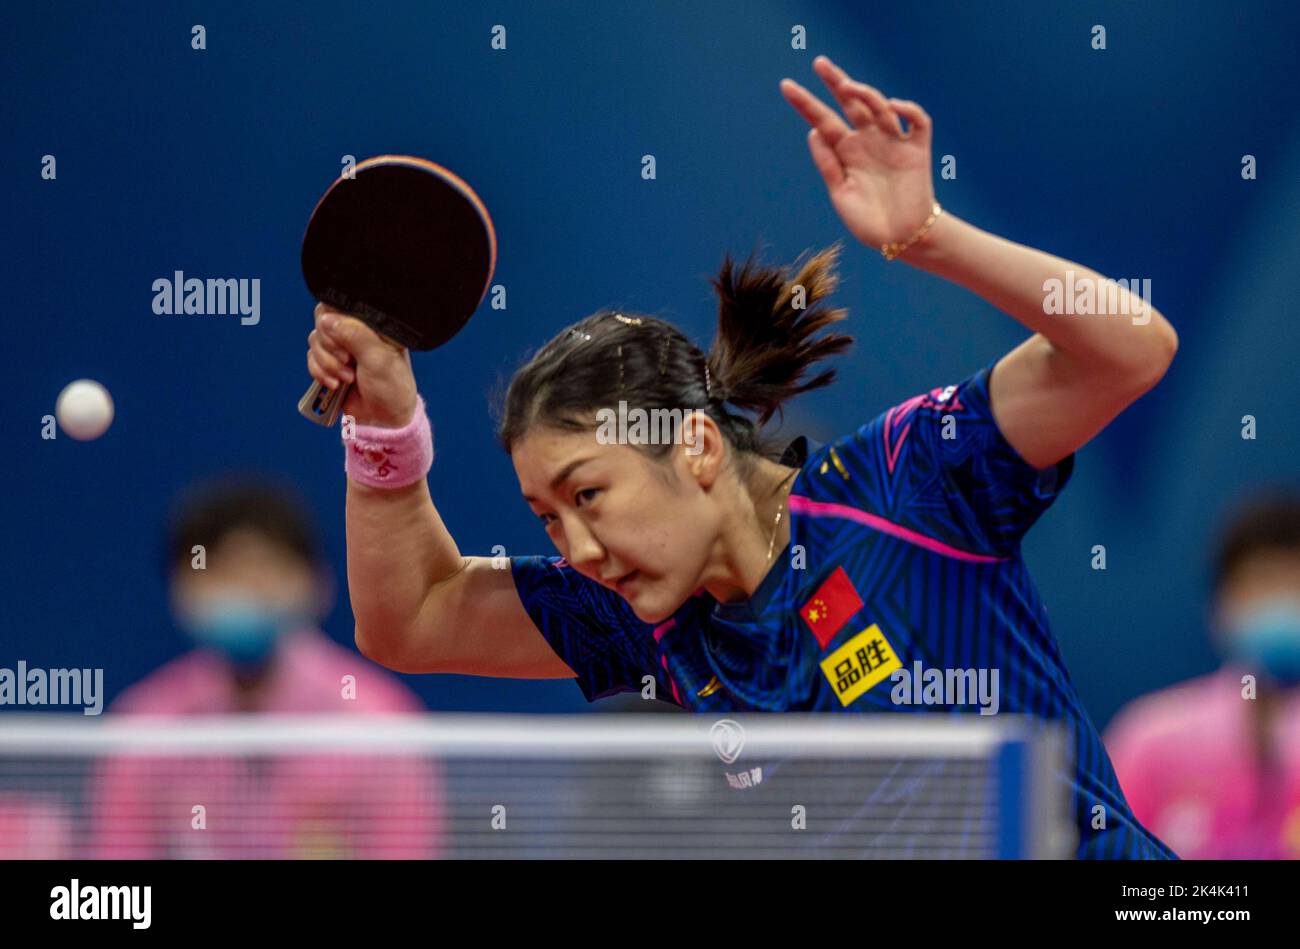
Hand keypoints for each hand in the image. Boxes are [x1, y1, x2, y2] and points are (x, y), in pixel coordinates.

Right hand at [306, 304, 418, 426]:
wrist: (384, 420)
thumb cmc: (392, 387)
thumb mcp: (379, 359)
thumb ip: (355, 336)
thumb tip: (327, 319)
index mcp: (372, 324)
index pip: (341, 305)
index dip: (334, 322)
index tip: (344, 344)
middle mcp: (356, 331)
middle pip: (323, 321)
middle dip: (329, 346)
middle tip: (347, 361)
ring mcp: (342, 347)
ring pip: (314, 341)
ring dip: (326, 363)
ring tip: (347, 378)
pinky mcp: (331, 363)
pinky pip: (311, 359)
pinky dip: (320, 373)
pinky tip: (337, 384)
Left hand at [780, 56, 935, 252]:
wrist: (901, 240)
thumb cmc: (868, 222)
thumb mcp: (841, 194)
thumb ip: (828, 164)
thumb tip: (813, 131)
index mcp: (846, 152)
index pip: (823, 120)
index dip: (806, 103)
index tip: (786, 86)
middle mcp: (868, 142)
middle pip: (850, 104)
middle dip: (836, 82)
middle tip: (819, 62)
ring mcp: (893, 144)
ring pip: (880, 107)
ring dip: (866, 94)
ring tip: (848, 87)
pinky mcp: (917, 150)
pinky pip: (917, 121)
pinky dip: (908, 110)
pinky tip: (892, 107)